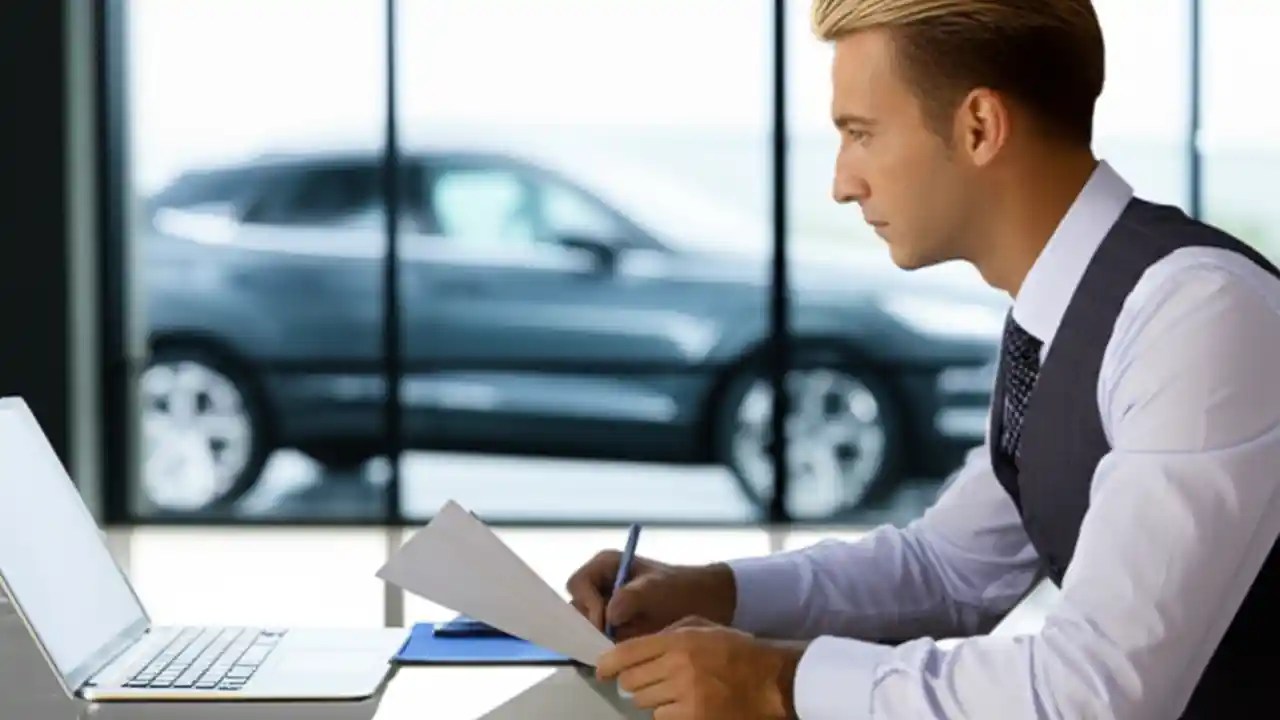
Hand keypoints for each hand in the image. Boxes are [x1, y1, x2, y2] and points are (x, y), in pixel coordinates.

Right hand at [566, 551, 736, 640]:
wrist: (705, 604)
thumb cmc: (680, 587)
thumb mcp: (657, 588)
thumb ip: (631, 597)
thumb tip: (609, 617)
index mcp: (604, 565)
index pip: (578, 584)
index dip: (587, 604)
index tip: (605, 624)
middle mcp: (599, 585)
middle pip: (576, 606)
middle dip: (587, 624)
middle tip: (606, 641)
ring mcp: (604, 607)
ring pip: (583, 625)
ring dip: (595, 637)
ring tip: (615, 648)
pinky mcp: (612, 628)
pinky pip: (597, 638)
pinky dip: (603, 647)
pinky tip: (618, 654)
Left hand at [596, 616, 805, 718]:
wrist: (772, 681)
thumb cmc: (738, 651)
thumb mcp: (704, 628)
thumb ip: (669, 633)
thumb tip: (636, 648)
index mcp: (679, 641)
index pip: (627, 653)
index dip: (607, 663)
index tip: (601, 670)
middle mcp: (678, 668)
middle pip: (630, 682)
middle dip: (634, 682)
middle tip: (649, 680)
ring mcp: (685, 697)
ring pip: (643, 703)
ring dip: (652, 699)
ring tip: (674, 691)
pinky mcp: (693, 719)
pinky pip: (661, 719)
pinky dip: (668, 714)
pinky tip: (685, 706)